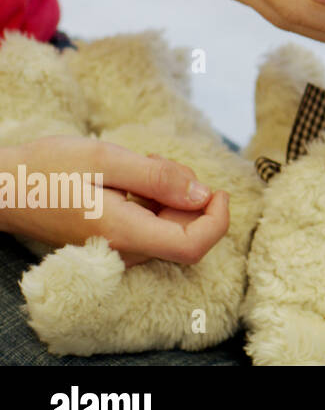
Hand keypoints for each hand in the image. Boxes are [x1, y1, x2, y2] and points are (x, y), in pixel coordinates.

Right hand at [0, 136, 229, 266]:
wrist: (1, 188)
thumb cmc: (47, 169)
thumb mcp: (106, 159)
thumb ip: (159, 177)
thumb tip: (203, 194)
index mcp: (124, 232)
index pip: (193, 247)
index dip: (217, 221)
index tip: (218, 191)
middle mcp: (123, 249)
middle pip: (184, 233)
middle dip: (188, 196)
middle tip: (159, 162)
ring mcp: (115, 248)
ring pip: (167, 226)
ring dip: (168, 193)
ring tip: (141, 164)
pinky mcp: (110, 240)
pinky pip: (148, 224)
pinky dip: (153, 199)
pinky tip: (132, 175)